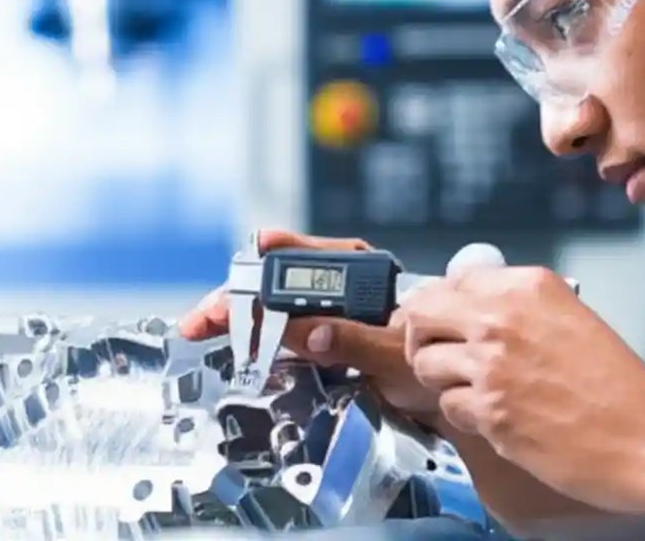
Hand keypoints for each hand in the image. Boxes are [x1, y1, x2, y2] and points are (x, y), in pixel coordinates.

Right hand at [178, 230, 440, 423]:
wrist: (445, 393)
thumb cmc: (430, 361)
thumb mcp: (395, 354)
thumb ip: (351, 341)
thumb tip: (306, 331)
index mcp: (361, 274)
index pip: (311, 256)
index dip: (277, 255)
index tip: (256, 252)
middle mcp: (336, 286)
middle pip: (277, 280)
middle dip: (238, 295)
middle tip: (204, 316)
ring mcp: (322, 312)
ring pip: (269, 305)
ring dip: (234, 316)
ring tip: (200, 326)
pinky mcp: (314, 338)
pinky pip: (274, 332)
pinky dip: (247, 337)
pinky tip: (226, 344)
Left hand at [403, 266, 644, 513]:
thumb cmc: (619, 389)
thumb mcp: (569, 319)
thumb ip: (517, 307)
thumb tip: (465, 308)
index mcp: (526, 286)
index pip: (446, 281)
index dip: (437, 307)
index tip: (441, 325)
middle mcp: (502, 317)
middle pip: (418, 314)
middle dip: (420, 338)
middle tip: (437, 357)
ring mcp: (491, 364)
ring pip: (424, 362)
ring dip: (440, 380)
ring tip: (474, 391)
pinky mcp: (489, 410)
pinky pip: (447, 406)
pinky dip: (465, 416)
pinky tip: (497, 419)